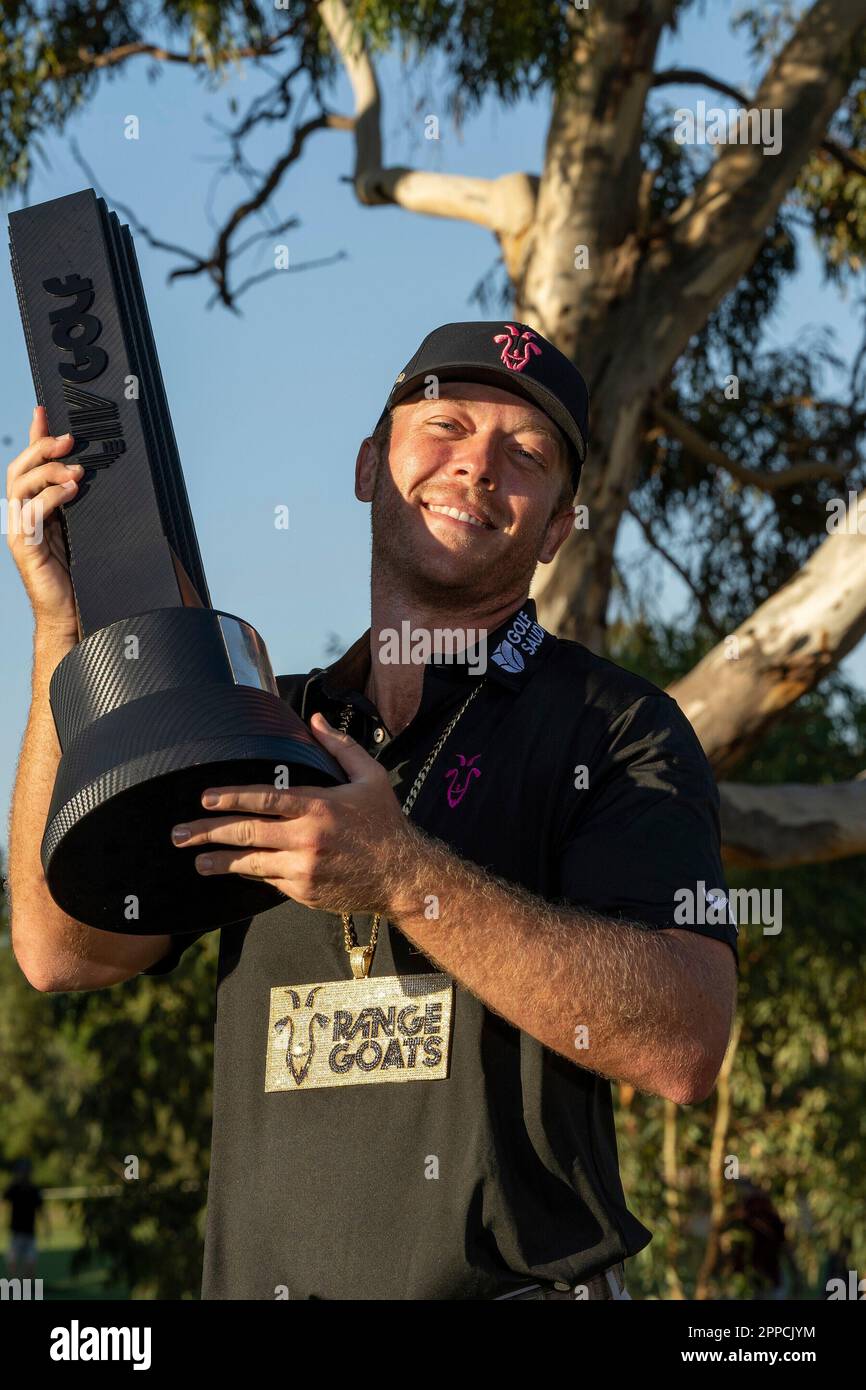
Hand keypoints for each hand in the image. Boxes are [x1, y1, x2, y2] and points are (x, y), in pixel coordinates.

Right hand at [5, 406, 80, 634]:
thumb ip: (82, 505)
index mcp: (36, 508)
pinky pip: (31, 514)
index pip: (30, 464)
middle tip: (68, 440)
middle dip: (41, 448)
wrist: (73, 613)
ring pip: (21, 486)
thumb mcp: (84, 530)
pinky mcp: (24, 548)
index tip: (44, 411)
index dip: (35, 436)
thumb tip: (96, 478)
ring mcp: (20, 531)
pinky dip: (51, 498)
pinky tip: (72, 491)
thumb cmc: (80, 575)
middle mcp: (23, 516)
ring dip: (48, 471)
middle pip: (20, 469)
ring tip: (76, 471)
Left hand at [170, 713, 414, 913]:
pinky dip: (250, 873)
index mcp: (318, 806)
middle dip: (208, 832)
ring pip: (250, 863)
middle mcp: (306, 838)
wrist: (402, 876)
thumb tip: (314, 719)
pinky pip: (269, 880)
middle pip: (246, 832)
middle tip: (180, 833)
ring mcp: (303, 868)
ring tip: (195, 858)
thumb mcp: (370, 777)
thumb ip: (340, 747)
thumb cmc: (385, 823)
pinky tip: (233, 869)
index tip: (204, 798)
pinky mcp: (304, 891)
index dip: (230, 797)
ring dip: (218, 861)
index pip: (264, 798)